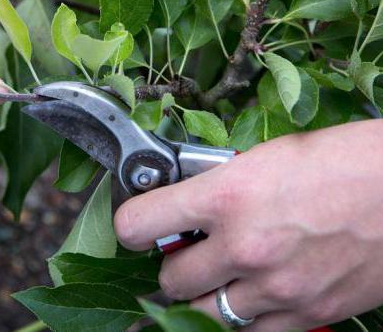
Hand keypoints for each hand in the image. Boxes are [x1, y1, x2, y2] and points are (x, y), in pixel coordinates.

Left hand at [114, 120, 382, 330]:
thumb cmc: (341, 162)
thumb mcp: (265, 158)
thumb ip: (218, 186)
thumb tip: (186, 203)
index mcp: (225, 196)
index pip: (136, 224)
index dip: (132, 227)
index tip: (140, 228)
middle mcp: (243, 247)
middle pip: (169, 280)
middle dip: (173, 267)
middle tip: (190, 253)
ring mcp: (274, 288)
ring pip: (201, 314)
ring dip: (203, 297)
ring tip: (220, 277)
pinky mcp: (306, 315)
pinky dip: (242, 321)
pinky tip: (252, 299)